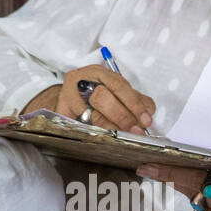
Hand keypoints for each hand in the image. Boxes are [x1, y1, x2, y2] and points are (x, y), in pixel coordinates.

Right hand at [24, 66, 155, 133]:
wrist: (71, 100)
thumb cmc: (96, 95)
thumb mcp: (116, 92)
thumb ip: (134, 99)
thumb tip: (148, 111)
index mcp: (99, 72)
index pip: (118, 85)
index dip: (134, 103)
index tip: (146, 119)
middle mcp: (82, 80)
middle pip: (102, 98)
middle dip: (122, 116)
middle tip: (136, 131)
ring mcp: (68, 96)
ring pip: (91, 114)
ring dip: (111, 127)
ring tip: (124, 136)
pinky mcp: (61, 111)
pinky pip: (80, 125)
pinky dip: (95, 132)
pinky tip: (106, 138)